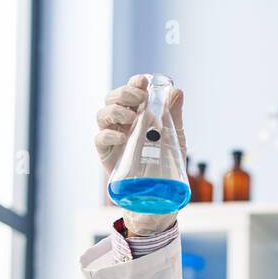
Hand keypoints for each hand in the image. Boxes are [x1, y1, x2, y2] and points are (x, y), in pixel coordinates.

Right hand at [94, 75, 187, 235]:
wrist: (157, 196)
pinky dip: (109, 133)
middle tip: (138, 98)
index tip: (143, 82)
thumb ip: (174, 115)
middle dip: (124, 93)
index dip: (134, 83)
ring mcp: (111, 137)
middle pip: (112, 98)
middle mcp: (121, 122)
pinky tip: (123, 136)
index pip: (130, 91)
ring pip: (102, 114)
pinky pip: (99, 138)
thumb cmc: (166, 165)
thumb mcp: (175, 138)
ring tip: (132, 117)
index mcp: (137, 114)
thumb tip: (177, 91)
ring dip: (116, 110)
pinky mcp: (105, 153)